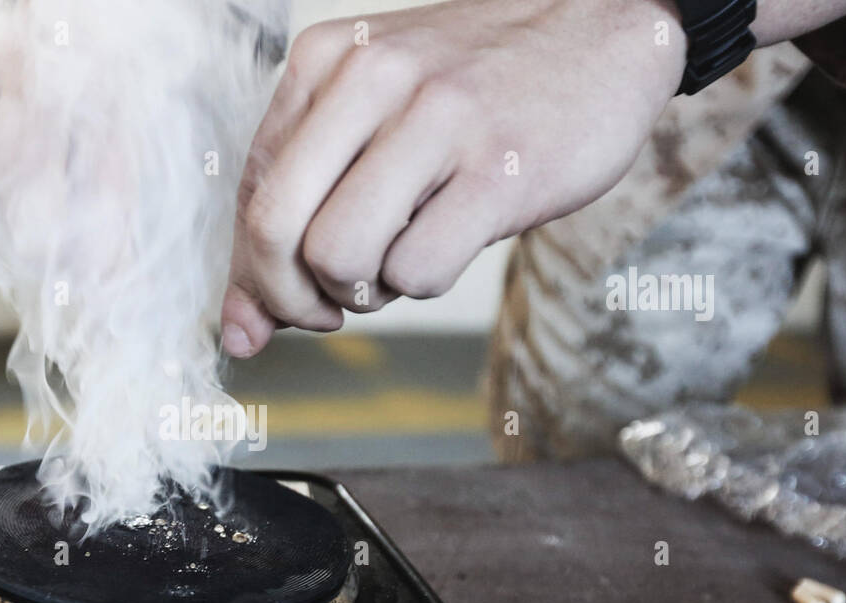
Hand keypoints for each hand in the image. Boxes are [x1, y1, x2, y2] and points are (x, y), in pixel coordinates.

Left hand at [219, 0, 687, 356]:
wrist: (606, 26)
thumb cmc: (475, 89)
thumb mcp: (374, 117)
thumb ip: (301, 206)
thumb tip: (239, 329)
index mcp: (325, 62)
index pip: (249, 196)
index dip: (257, 273)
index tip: (284, 303)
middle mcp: (371, 80)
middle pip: (273, 230)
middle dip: (290, 296)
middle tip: (330, 305)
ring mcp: (437, 122)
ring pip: (338, 257)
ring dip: (364, 289)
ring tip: (403, 256)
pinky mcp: (498, 171)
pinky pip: (417, 273)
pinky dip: (425, 283)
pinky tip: (453, 240)